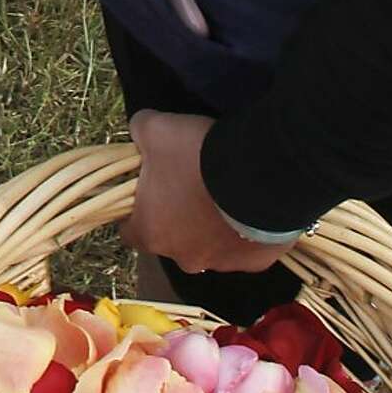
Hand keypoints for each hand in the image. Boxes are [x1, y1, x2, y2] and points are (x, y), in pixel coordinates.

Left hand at [125, 110, 286, 272]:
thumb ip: (139, 131)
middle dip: (179, 216)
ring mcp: (222, 262)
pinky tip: (253, 207)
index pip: (130, 231)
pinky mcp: (255, 262)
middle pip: (173, 238)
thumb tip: (139, 129)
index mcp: (152, 233)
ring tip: (227, 195)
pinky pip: (246, 247)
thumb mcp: (156, 129)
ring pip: (212, 245)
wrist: (261, 171)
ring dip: (214, 226)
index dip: (135, 210)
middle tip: (193, 185)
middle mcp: (184, 257)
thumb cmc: (197, 156)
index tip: (147, 191)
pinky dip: (247, 231)